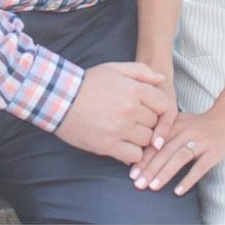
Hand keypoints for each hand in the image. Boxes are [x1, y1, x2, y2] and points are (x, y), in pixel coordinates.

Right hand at [54, 61, 170, 164]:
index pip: (163, 105)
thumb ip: (141, 71)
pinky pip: (134, 155)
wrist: (61, 99)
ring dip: (141, 137)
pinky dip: (132, 152)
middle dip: (148, 121)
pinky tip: (124, 144)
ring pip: (147, 140)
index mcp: (134, 90)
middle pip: (155, 123)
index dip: (159, 108)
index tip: (149, 109)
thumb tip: (162, 79)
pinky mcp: (109, 146)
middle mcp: (130, 111)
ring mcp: (121, 130)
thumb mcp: (114, 68)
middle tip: (136, 118)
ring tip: (129, 131)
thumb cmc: (89, 82)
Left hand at [129, 98, 224, 194]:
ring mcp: (200, 142)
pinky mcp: (213, 152)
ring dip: (165, 173)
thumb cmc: (199, 123)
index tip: (132, 173)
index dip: (143, 157)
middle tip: (138, 184)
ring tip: (153, 187)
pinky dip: (188, 179)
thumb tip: (142, 147)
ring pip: (179, 158)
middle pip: (165, 151)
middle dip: (149, 168)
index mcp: (175, 124)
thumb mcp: (180, 120)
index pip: (156, 142)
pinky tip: (178, 191)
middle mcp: (186, 132)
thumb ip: (163, 131)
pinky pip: (199, 167)